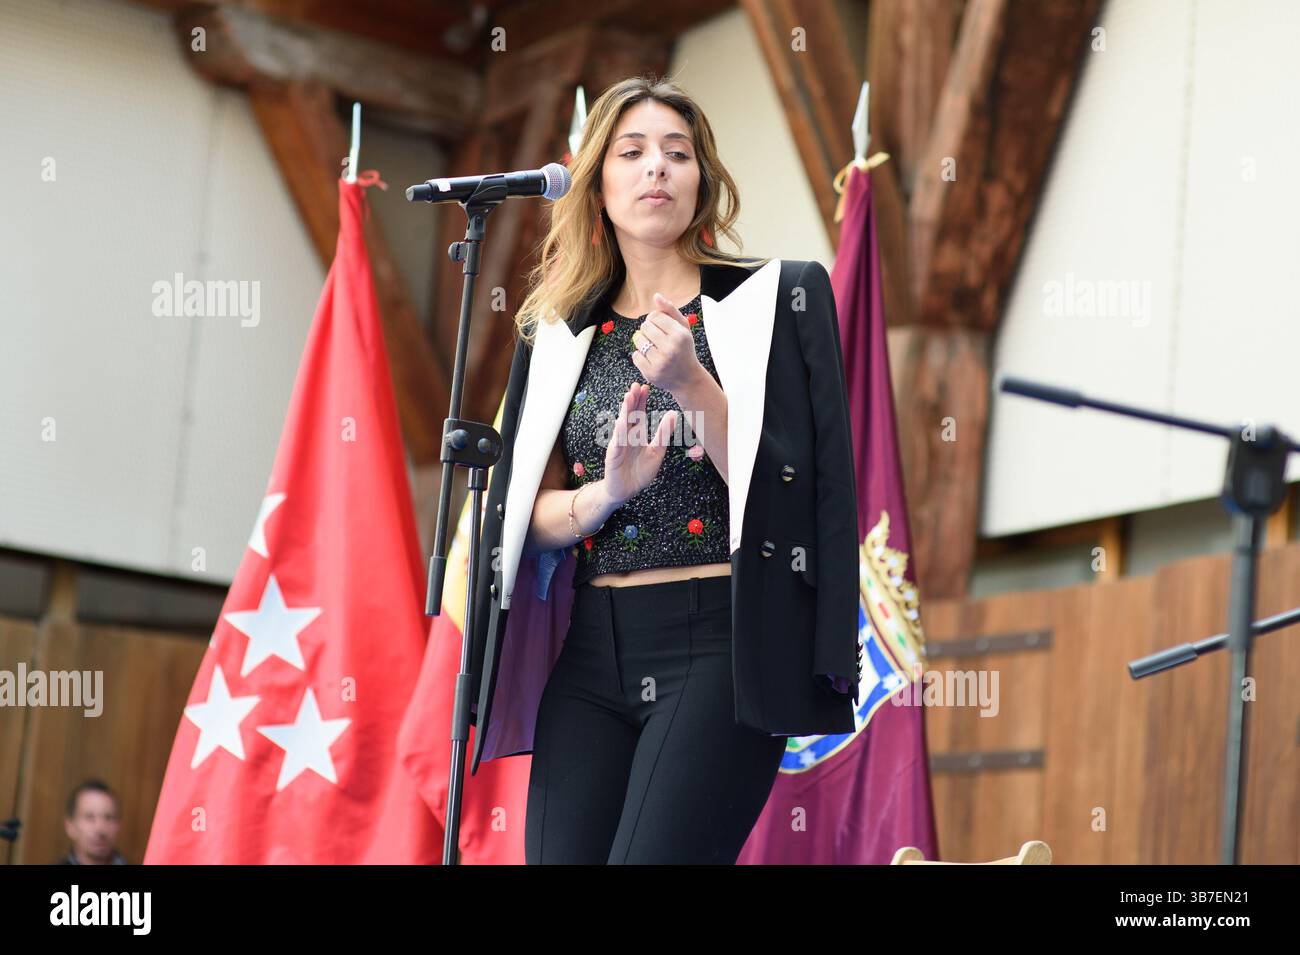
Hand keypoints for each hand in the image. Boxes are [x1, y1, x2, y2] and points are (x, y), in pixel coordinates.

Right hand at [601, 381, 678, 504]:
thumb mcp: (657, 451)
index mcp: (637, 434)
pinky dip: (619, 432)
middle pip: (629, 415)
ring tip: (628, 398)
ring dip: (625, 411)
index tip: (646, 387)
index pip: (639, 413)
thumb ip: (663, 434)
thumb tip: (673, 414)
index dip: (642, 401)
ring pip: (622, 425)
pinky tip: (621, 422)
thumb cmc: (640, 472)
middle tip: (635, 385)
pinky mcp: (613, 455)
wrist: (626, 491)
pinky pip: (617, 442)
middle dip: (632, 400)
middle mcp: (626, 436)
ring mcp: (619, 444)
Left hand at [630, 292, 702, 395]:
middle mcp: (670, 348)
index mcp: (680, 335)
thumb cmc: (684, 350)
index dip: (654, 319)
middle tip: (657, 338)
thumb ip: (670, 310)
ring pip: (638, 340)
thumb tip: (656, 296)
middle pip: (645, 326)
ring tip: (652, 346)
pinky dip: (640, 355)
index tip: (660, 326)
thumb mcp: (683, 328)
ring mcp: (660, 362)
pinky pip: (635, 356)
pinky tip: (650, 358)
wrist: (688, 378)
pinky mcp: (650, 373)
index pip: (654, 316)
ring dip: (642, 341)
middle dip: (648, 330)